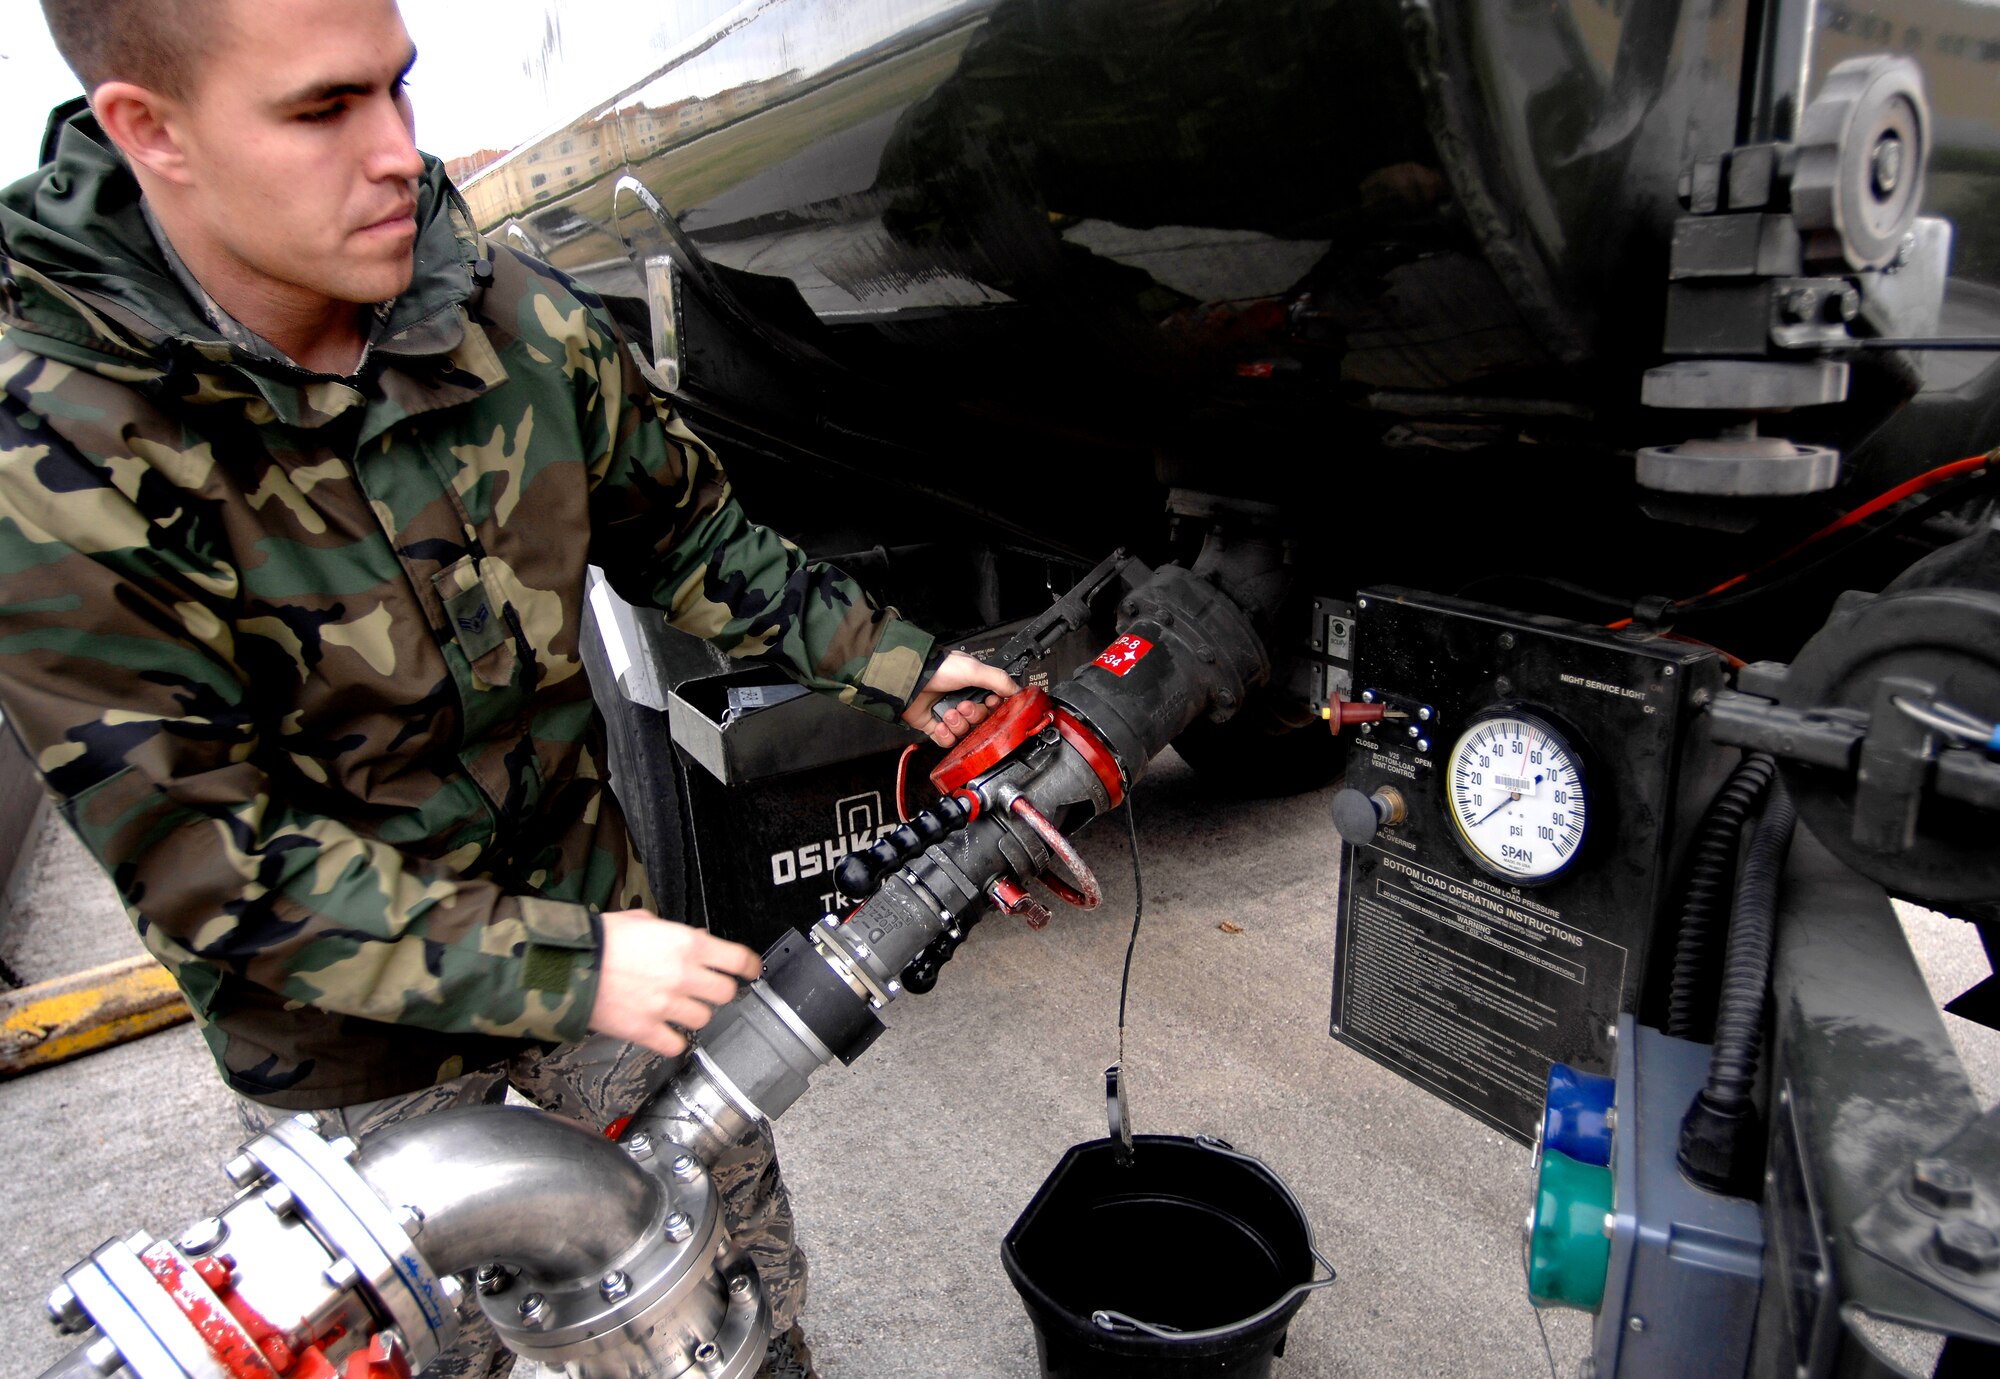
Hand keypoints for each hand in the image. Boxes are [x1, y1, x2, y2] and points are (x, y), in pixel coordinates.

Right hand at [589, 910, 761, 1058]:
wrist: (567, 965)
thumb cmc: (600, 940)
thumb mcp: (643, 921)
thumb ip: (675, 933)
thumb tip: (692, 939)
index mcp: (686, 944)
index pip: (738, 959)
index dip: (750, 966)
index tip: (751, 971)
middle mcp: (682, 975)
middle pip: (725, 994)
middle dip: (717, 991)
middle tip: (705, 989)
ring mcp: (666, 1006)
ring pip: (703, 1019)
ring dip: (693, 1014)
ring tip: (676, 1006)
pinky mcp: (646, 1030)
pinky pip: (676, 1044)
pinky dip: (673, 1040)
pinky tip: (663, 1029)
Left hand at [900, 650, 1019, 747]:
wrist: (910, 680)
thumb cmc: (939, 669)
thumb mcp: (974, 669)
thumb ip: (999, 680)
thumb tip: (1019, 691)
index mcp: (974, 685)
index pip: (994, 704)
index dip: (994, 707)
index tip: (990, 702)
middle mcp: (962, 700)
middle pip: (981, 720)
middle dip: (973, 715)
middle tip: (963, 705)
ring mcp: (949, 714)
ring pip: (965, 732)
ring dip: (958, 724)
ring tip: (948, 713)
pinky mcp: (934, 726)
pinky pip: (948, 741)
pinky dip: (945, 735)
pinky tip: (940, 724)